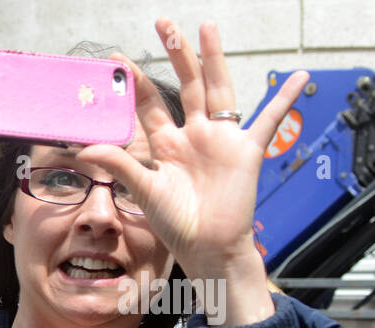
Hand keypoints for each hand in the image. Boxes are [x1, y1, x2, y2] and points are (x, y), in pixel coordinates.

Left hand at [77, 19, 306, 325]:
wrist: (207, 247)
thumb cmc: (176, 224)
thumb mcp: (145, 191)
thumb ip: (120, 165)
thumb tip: (85, 148)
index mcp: (166, 145)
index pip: (148, 104)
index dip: (134, 82)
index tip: (116, 59)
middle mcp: (193, 135)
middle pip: (185, 84)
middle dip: (176, 54)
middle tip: (163, 23)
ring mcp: (220, 140)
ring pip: (218, 89)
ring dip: (214, 58)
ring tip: (208, 26)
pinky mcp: (246, 151)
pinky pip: (269, 120)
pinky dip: (284, 100)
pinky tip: (299, 76)